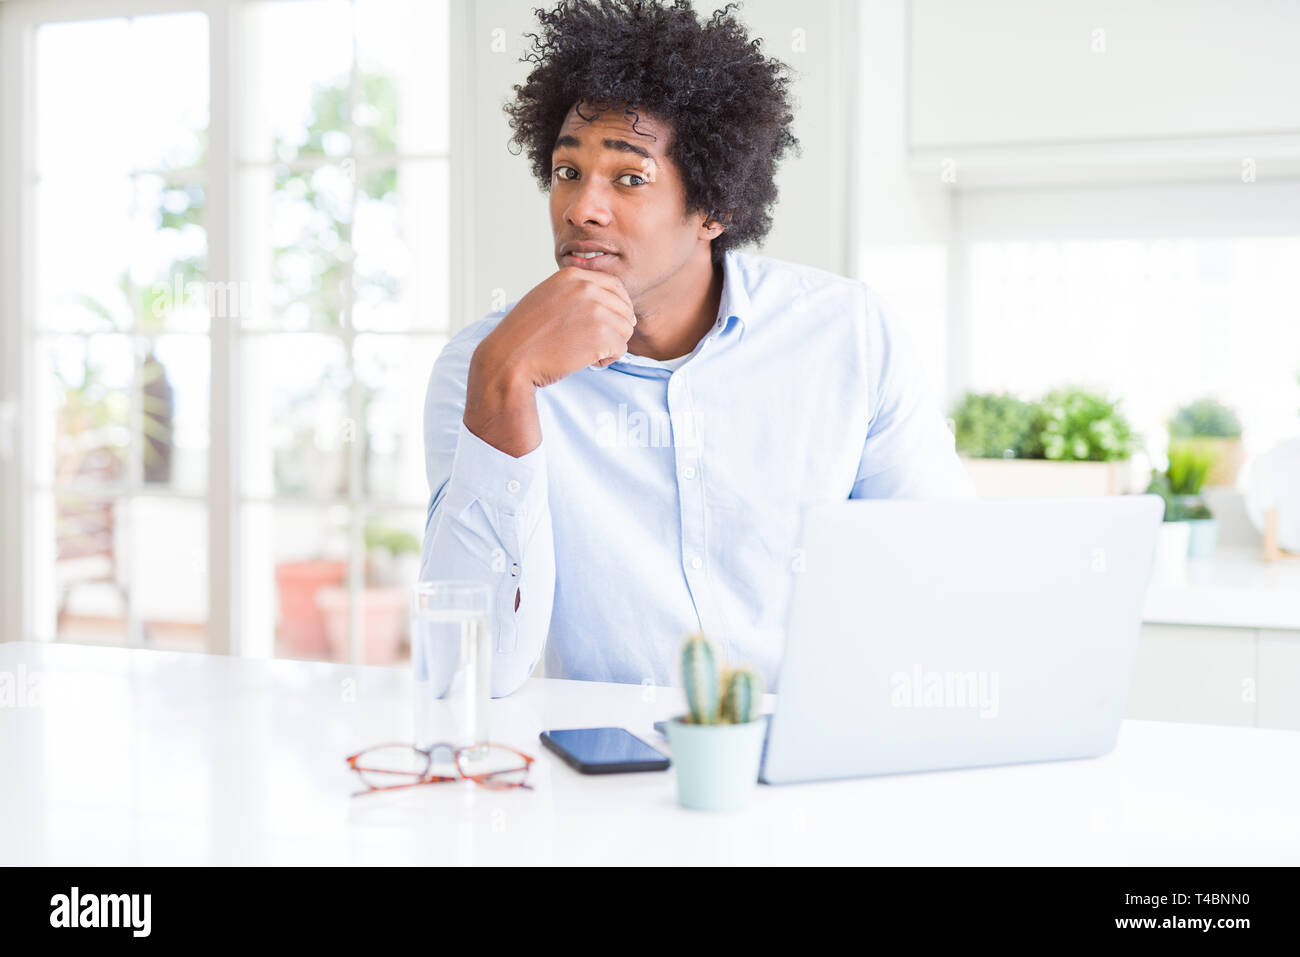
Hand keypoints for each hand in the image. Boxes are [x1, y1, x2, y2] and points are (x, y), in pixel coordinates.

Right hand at [464, 267, 635, 455]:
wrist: (509, 359)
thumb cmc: (524, 336)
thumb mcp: (546, 297)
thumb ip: (573, 293)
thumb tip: (606, 301)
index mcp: (572, 275)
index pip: (615, 286)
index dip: (619, 306)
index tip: (611, 322)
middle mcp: (586, 287)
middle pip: (624, 308)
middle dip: (615, 328)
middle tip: (595, 343)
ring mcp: (595, 310)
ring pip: (625, 329)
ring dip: (611, 345)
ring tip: (586, 353)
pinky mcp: (601, 334)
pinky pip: (621, 348)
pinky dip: (608, 359)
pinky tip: (587, 361)